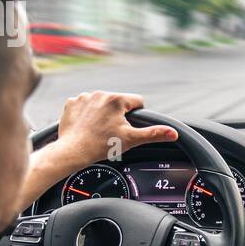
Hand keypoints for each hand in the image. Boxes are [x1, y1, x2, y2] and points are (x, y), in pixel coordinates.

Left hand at [51, 91, 177, 166]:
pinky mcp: (72, 103)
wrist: (72, 152)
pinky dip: (86, 114)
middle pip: (118, 102)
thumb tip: (173, 133)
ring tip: (98, 130)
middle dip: (118, 115)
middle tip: (113, 132)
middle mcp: (100, 94)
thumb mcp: (131, 140)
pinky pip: (84, 105)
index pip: (137, 101)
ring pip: (101, 103)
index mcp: (117, 100)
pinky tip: (86, 126)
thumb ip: (153, 134)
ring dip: (102, 113)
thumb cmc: (101, 146)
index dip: (137, 115)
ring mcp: (84, 98)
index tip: (129, 127)